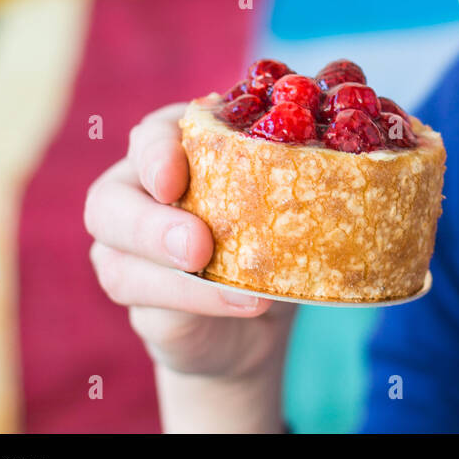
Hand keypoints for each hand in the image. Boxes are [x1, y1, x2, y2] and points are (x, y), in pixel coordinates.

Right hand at [85, 103, 296, 381]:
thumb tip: (348, 152)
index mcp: (177, 148)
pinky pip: (143, 295)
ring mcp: (125, 247)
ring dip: (166, 269)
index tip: (177, 178)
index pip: (151, 137)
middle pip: (109, 197)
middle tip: (197, 246)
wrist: (254, 320)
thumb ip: (299, 173)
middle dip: (149, 222)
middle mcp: (137, 191)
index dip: (157, 154)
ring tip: (217, 276)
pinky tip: (246, 304)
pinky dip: (196, 300)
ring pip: (115, 254)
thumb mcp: (291, 199)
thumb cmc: (275, 236)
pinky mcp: (133, 292)